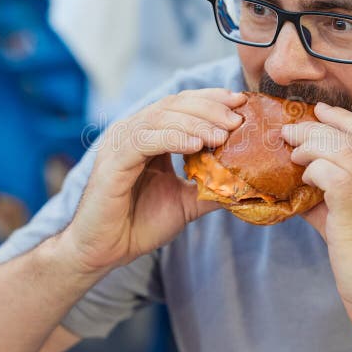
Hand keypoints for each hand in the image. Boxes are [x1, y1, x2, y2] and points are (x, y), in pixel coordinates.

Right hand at [61, 89, 245, 273]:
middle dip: (210, 108)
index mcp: (149, 134)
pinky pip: (147, 140)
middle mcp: (134, 131)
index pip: (183, 104)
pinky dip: (174, 138)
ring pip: (163, 117)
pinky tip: (197, 145)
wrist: (104, 251)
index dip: (212, 100)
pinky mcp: (114, 159)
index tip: (241, 103)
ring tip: (223, 134)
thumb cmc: (139, 224)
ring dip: (197, 122)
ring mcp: (121, 142)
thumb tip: (248, 184)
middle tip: (238, 118)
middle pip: (175, 104)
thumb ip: (212, 188)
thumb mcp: (186, 203)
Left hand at [282, 102, 351, 339]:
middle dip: (317, 128)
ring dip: (310, 146)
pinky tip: (303, 177)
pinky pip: (334, 176)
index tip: (320, 111)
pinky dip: (314, 170)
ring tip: (291, 152)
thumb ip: (336, 199)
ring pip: (342, 151)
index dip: (344, 119)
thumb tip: (302, 182)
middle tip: (290, 131)